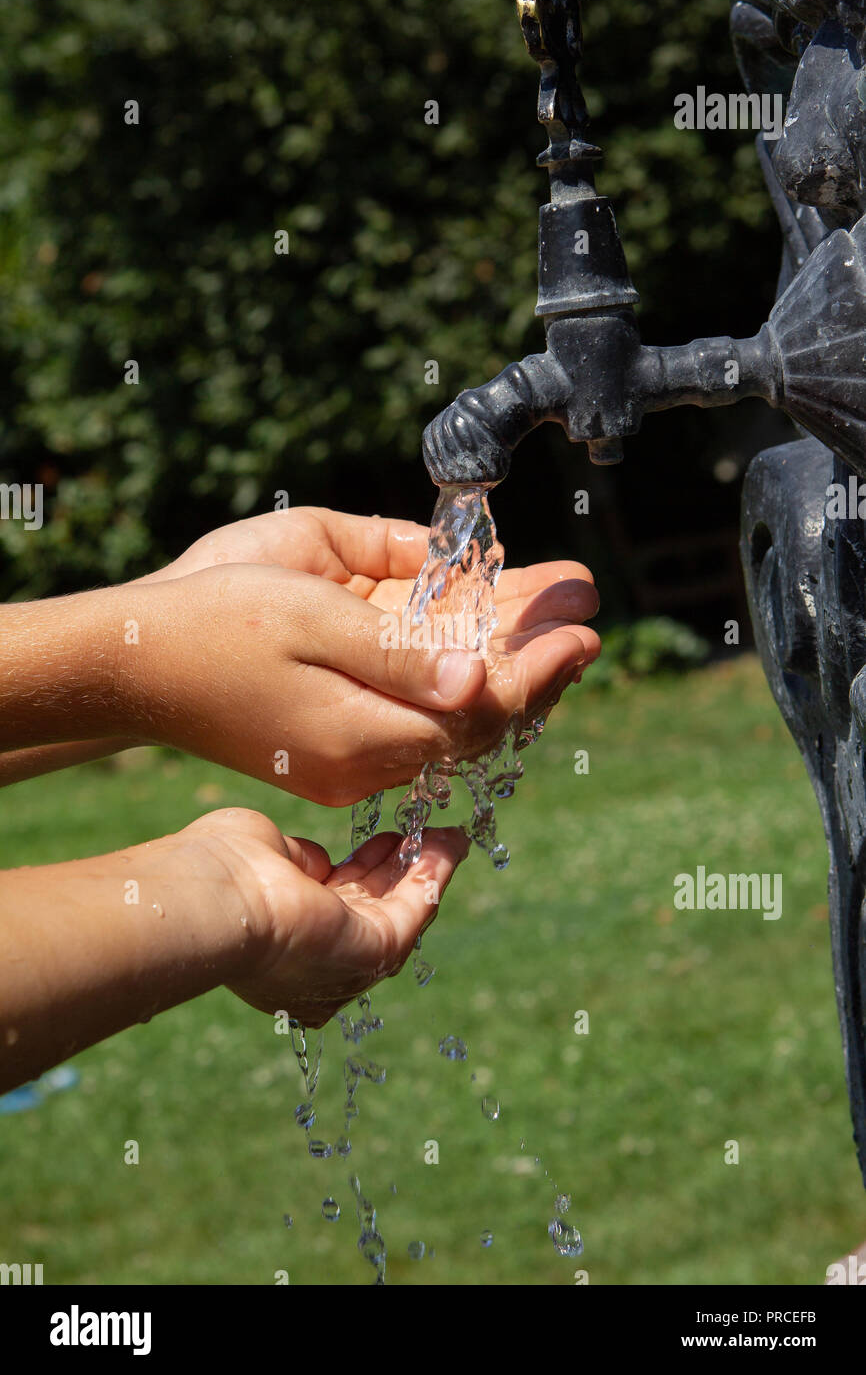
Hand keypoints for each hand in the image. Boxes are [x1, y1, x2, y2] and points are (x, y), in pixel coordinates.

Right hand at [115, 557, 598, 804]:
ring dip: (504, 681)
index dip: (541, 669)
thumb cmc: (216, 625)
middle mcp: (364, 765)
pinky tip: (482, 662)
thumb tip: (483, 676)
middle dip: (538, 674)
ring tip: (554, 639)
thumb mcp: (310, 621)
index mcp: (363, 736)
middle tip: (587, 625)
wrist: (136, 666)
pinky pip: (418, 726)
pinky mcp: (331, 756)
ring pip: (450, 727)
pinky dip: (458, 691)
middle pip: (476, 725)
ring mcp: (347, 767)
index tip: (589, 627)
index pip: (481, 711)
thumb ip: (399, 655)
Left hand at [189, 808, 469, 1026]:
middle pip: (372, 910)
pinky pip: (415, 910)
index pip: (333, 906)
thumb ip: (297, 861)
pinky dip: (436, 874)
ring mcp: (345, 966)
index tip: (379, 840)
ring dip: (426, 869)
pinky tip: (451, 842)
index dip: (362, 872)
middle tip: (421, 833)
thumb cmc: (223, 867)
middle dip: (399, 870)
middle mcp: (315, 964)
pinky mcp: (373, 955)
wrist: (219, 894)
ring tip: (448, 832)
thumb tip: (320, 864)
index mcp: (280, 942)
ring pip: (400, 910)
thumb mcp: (263, 852)